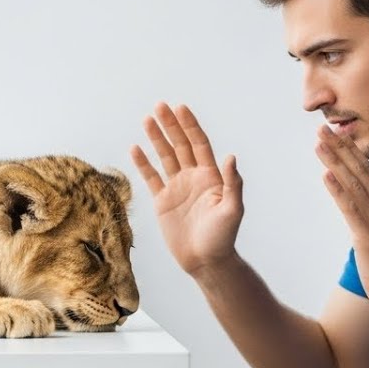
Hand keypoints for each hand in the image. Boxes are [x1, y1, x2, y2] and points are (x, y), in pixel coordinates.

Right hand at [131, 103, 242, 277]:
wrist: (206, 261)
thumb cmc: (223, 238)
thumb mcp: (233, 210)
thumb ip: (232, 184)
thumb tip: (230, 156)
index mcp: (211, 176)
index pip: (199, 144)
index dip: (190, 126)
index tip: (181, 108)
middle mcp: (194, 177)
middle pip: (180, 145)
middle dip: (171, 125)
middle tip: (160, 106)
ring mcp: (177, 188)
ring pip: (165, 157)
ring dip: (156, 138)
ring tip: (147, 119)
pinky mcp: (163, 201)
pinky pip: (151, 177)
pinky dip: (143, 163)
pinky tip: (135, 148)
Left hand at [315, 125, 368, 314]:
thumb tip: (358, 205)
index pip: (366, 171)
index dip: (350, 151)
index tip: (336, 134)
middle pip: (359, 171)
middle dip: (339, 148)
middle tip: (322, 128)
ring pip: (353, 184)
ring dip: (334, 162)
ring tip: (319, 143)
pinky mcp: (367, 236)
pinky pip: (350, 208)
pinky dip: (338, 190)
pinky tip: (326, 175)